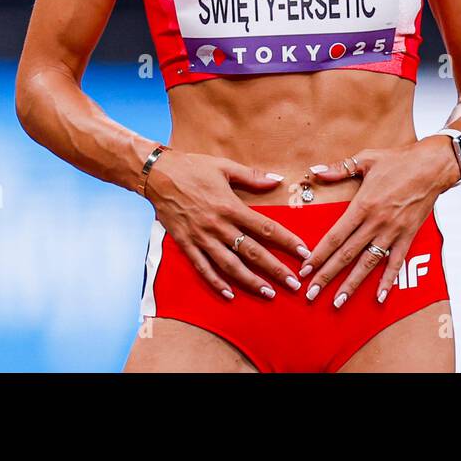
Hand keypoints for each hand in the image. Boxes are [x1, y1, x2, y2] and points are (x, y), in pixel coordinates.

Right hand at [144, 149, 312, 300]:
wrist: (157, 175)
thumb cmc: (192, 168)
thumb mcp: (224, 166)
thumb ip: (252, 176)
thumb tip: (277, 180)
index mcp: (230, 206)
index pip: (265, 228)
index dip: (286, 241)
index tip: (303, 252)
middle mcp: (218, 226)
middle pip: (252, 252)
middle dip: (275, 269)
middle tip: (293, 284)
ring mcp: (201, 237)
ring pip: (230, 265)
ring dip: (250, 281)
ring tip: (269, 293)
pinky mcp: (186, 244)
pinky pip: (203, 268)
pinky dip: (216, 283)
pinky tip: (230, 294)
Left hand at [299, 135, 457, 307]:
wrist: (433, 166)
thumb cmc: (399, 160)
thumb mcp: (366, 158)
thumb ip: (339, 168)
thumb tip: (316, 171)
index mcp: (363, 205)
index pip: (335, 236)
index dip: (319, 254)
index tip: (305, 269)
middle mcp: (376, 223)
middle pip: (346, 255)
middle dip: (327, 276)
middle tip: (311, 293)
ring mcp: (393, 232)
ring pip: (368, 264)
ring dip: (351, 285)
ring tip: (337, 302)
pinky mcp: (408, 236)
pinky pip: (396, 262)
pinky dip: (388, 281)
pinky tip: (379, 297)